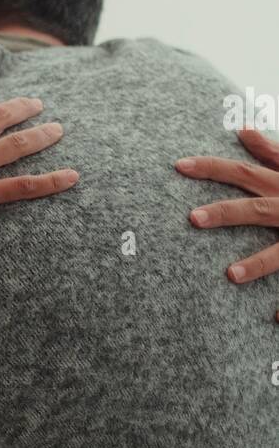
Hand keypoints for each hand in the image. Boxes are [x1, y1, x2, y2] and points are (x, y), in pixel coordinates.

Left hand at [175, 128, 278, 319]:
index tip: (178, 165)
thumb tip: (241, 129)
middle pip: (255, 209)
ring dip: (258, 262)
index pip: (242, 171)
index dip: (211, 167)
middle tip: (192, 218)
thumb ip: (271, 151)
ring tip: (230, 275)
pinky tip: (275, 319)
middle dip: (226, 212)